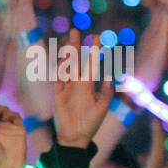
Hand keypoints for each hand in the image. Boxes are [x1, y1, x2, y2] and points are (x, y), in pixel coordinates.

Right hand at [52, 29, 113, 146]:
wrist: (76, 137)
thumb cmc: (91, 123)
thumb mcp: (103, 107)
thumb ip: (107, 93)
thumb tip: (111, 78)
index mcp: (88, 84)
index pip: (90, 63)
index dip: (93, 50)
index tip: (96, 36)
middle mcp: (76, 83)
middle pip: (75, 60)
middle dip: (75, 46)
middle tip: (75, 30)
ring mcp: (65, 88)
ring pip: (65, 67)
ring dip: (67, 54)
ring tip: (68, 41)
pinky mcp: (57, 95)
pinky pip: (57, 80)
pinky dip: (59, 70)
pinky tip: (62, 60)